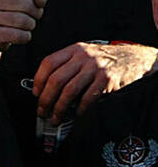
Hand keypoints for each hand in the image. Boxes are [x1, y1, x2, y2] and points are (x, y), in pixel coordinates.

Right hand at [0, 0, 46, 60]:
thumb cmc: (5, 11)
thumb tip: (40, 0)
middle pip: (26, 4)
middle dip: (35, 12)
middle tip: (30, 13)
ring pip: (25, 22)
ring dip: (30, 25)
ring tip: (23, 24)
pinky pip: (20, 35)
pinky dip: (25, 36)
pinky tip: (19, 32)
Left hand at [33, 41, 157, 124]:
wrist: (130, 58)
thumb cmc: (102, 59)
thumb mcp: (82, 54)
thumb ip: (66, 64)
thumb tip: (45, 87)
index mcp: (72, 49)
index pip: (48, 63)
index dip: (38, 79)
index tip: (35, 93)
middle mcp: (82, 57)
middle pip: (56, 79)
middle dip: (46, 98)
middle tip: (42, 110)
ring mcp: (95, 68)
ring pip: (70, 90)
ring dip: (59, 107)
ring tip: (55, 117)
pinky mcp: (107, 81)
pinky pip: (88, 97)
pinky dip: (80, 108)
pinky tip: (76, 114)